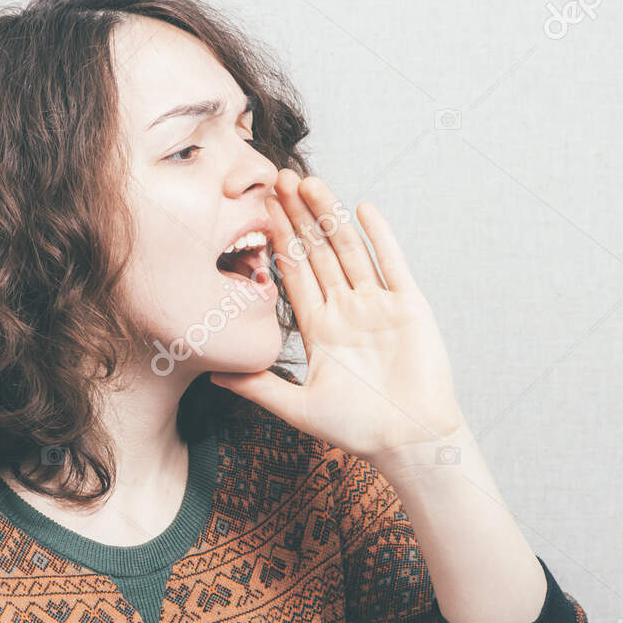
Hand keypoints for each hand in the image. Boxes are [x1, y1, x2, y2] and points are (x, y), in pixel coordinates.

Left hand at [209, 169, 465, 463]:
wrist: (409, 443)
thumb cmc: (357, 430)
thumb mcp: (298, 407)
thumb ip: (259, 385)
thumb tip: (213, 373)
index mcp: (321, 329)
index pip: (295, 274)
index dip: (277, 241)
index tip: (259, 209)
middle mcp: (347, 310)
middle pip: (319, 253)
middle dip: (299, 217)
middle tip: (278, 179)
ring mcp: (378, 306)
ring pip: (350, 250)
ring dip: (331, 216)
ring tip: (311, 182)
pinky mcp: (409, 307)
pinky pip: (391, 264)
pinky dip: (380, 237)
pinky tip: (364, 208)